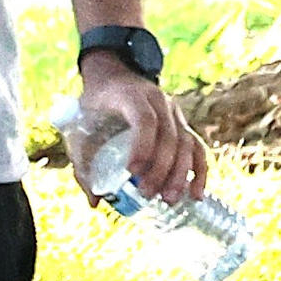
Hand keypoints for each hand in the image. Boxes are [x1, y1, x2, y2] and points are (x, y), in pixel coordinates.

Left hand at [81, 53, 207, 203]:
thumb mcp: (80, 125)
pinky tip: (195, 195)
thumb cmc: (95, 105)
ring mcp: (175, 112)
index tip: (131, 172)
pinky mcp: (183, 125)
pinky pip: (197, 148)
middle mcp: (159, 100)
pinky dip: (199, 172)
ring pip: (187, 143)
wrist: (112, 78)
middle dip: (161, 169)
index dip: (142, 146)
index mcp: (132, 95)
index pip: (145, 119)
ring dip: (180, 174)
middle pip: (169, 135)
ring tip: (169, 200)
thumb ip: (83, 161)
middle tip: (147, 194)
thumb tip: (95, 202)